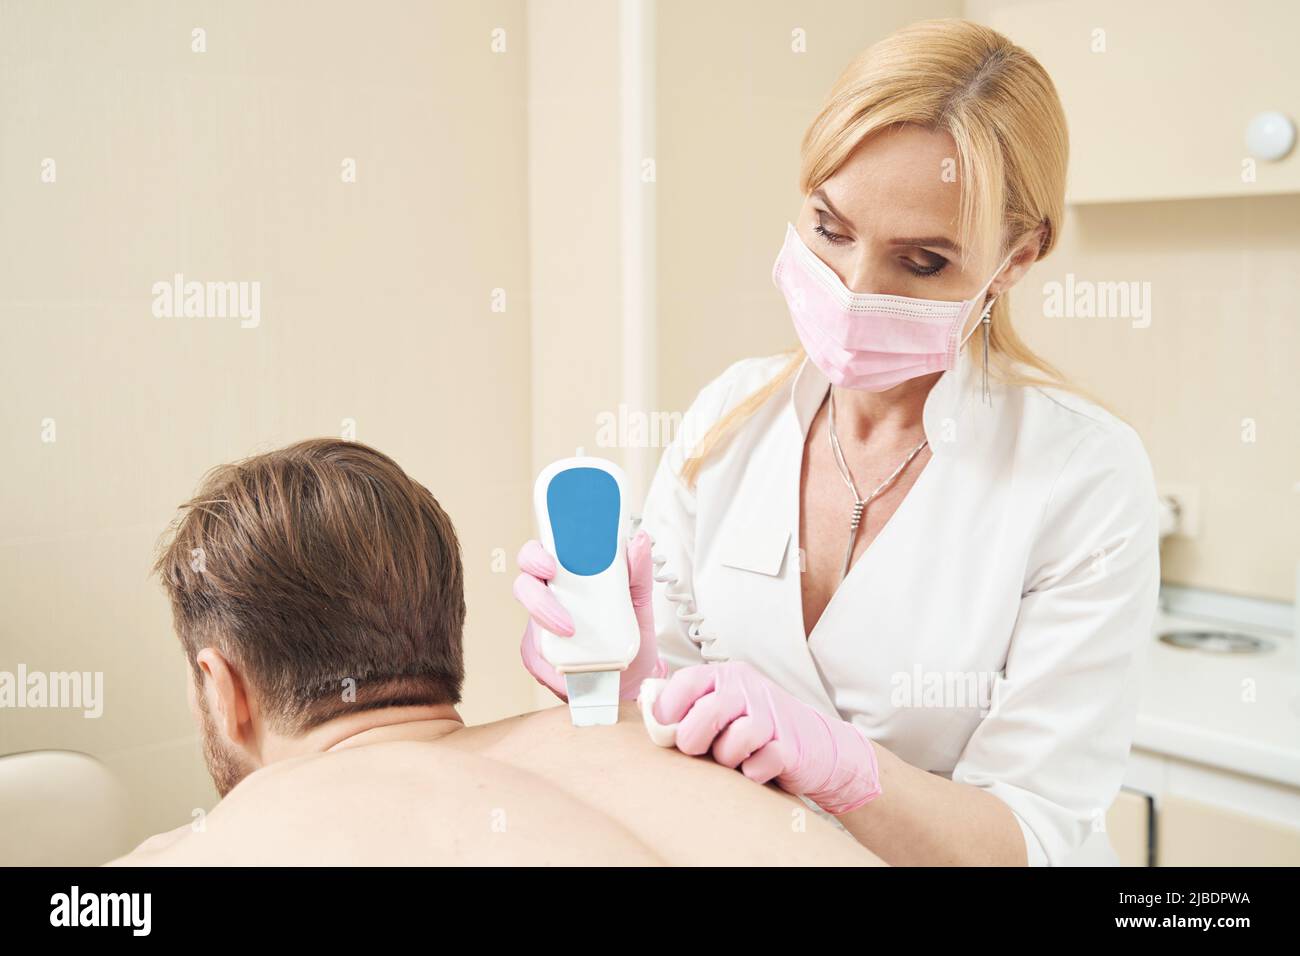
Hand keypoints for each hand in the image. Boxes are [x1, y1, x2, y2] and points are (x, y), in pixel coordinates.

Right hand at [513, 529, 667, 701]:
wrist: (633, 676)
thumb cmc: (630, 633)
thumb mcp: (640, 602)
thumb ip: (638, 571)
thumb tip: (639, 541)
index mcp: (567, 576)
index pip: (540, 554)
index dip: (536, 556)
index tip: (549, 566)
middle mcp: (550, 596)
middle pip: (525, 586)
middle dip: (538, 602)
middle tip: (566, 624)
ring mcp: (540, 626)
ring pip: (528, 624)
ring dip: (548, 640)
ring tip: (576, 650)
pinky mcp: (537, 655)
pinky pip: (535, 658)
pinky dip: (553, 667)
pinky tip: (570, 673)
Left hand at [652, 660, 880, 813]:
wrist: (819, 746)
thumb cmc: (759, 728)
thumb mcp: (724, 706)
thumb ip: (688, 706)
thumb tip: (648, 710)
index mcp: (727, 676)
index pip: (686, 682)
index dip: (667, 710)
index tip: (664, 730)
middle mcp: (748, 689)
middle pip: (706, 713)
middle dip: (695, 740)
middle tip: (701, 748)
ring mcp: (772, 715)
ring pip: (732, 742)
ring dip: (728, 759)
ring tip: (735, 757)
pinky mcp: (791, 746)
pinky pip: (758, 766)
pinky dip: (753, 773)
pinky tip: (759, 766)